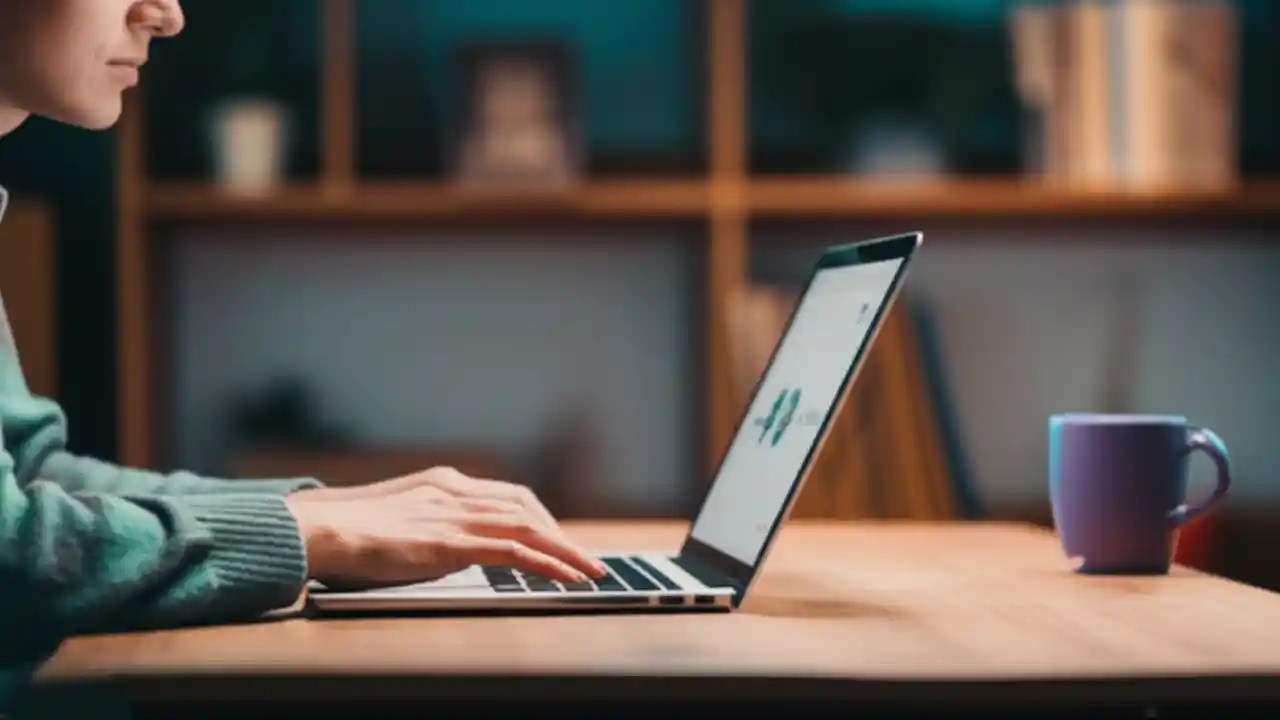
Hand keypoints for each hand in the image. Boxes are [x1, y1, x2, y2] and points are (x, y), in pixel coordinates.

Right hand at [285, 467, 606, 588]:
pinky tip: (565, 577)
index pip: (507, 495)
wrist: (315, 528)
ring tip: (590, 571)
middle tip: (584, 559)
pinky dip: (545, 562)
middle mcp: (454, 491)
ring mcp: (452, 514)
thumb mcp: (396, 519)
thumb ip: (428, 526)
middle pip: (526, 507)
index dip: (539, 517)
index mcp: (442, 482)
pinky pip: (512, 550)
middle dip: (560, 533)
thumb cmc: (343, 531)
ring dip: (565, 550)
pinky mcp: (448, 542)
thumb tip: (450, 549)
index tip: (558, 537)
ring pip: (528, 526)